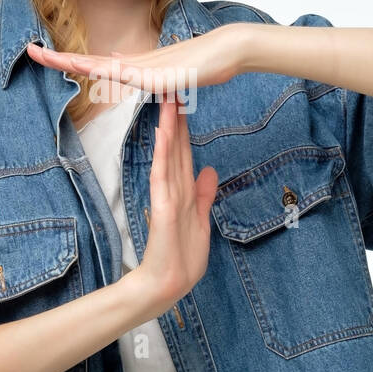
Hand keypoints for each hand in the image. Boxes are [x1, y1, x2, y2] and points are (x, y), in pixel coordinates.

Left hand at [25, 23, 250, 102]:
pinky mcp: (165, 76)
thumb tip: (113, 62)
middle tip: (29, 51)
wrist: (229, 49)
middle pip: (89, 62)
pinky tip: (98, 71)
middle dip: (58, 59)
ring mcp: (148, 69)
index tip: (40, 54)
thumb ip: (138, 70)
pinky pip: (136, 76)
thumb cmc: (200, 61)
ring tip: (50, 58)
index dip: (65, 61)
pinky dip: (115, 73)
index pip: (90, 64)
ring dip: (77, 64)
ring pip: (105, 67)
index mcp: (132, 66)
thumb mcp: (163, 72)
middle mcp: (134, 64)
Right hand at [134, 93, 217, 309]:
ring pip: (168, 154)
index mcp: (183, 192)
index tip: (185, 102)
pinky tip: (162, 132)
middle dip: (176, 118)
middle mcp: (173, 189)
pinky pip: (162, 175)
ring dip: (168, 127)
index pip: (184, 153)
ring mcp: (166, 196)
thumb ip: (204, 196)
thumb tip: (210, 170)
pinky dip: (162, 153)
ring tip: (167, 99)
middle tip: (174, 85)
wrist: (166, 286)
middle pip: (175, 147)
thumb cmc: (181, 259)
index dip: (185, 128)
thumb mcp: (201, 222)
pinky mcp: (163, 208)